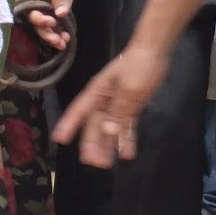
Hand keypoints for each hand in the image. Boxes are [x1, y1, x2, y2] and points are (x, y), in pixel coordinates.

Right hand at [28, 0, 77, 50]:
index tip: (53, 22)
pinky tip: (68, 38)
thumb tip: (61, 14)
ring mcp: (49, 12)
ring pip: (48, 29)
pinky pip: (58, 26)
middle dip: (48, 35)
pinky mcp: (58, 13)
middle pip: (40, 26)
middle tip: (59, 42)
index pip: (33, 15)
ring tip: (64, 43)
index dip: (41, 21)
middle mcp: (39, 9)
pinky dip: (61, 33)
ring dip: (55, 38)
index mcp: (34, 1)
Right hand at [52, 43, 169, 166]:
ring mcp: (117, 102)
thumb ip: (119, 112)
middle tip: (93, 163)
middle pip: (94, 124)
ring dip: (108, 144)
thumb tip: (107, 132)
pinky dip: (126, 138)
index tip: (60, 139)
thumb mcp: (129, 89)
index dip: (69, 124)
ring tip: (106, 164)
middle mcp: (104, 99)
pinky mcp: (130, 104)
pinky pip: (125, 125)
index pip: (79, 110)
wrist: (155, 50)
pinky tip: (127, 152)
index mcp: (97, 92)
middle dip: (92, 143)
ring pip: (109, 127)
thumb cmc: (138, 66)